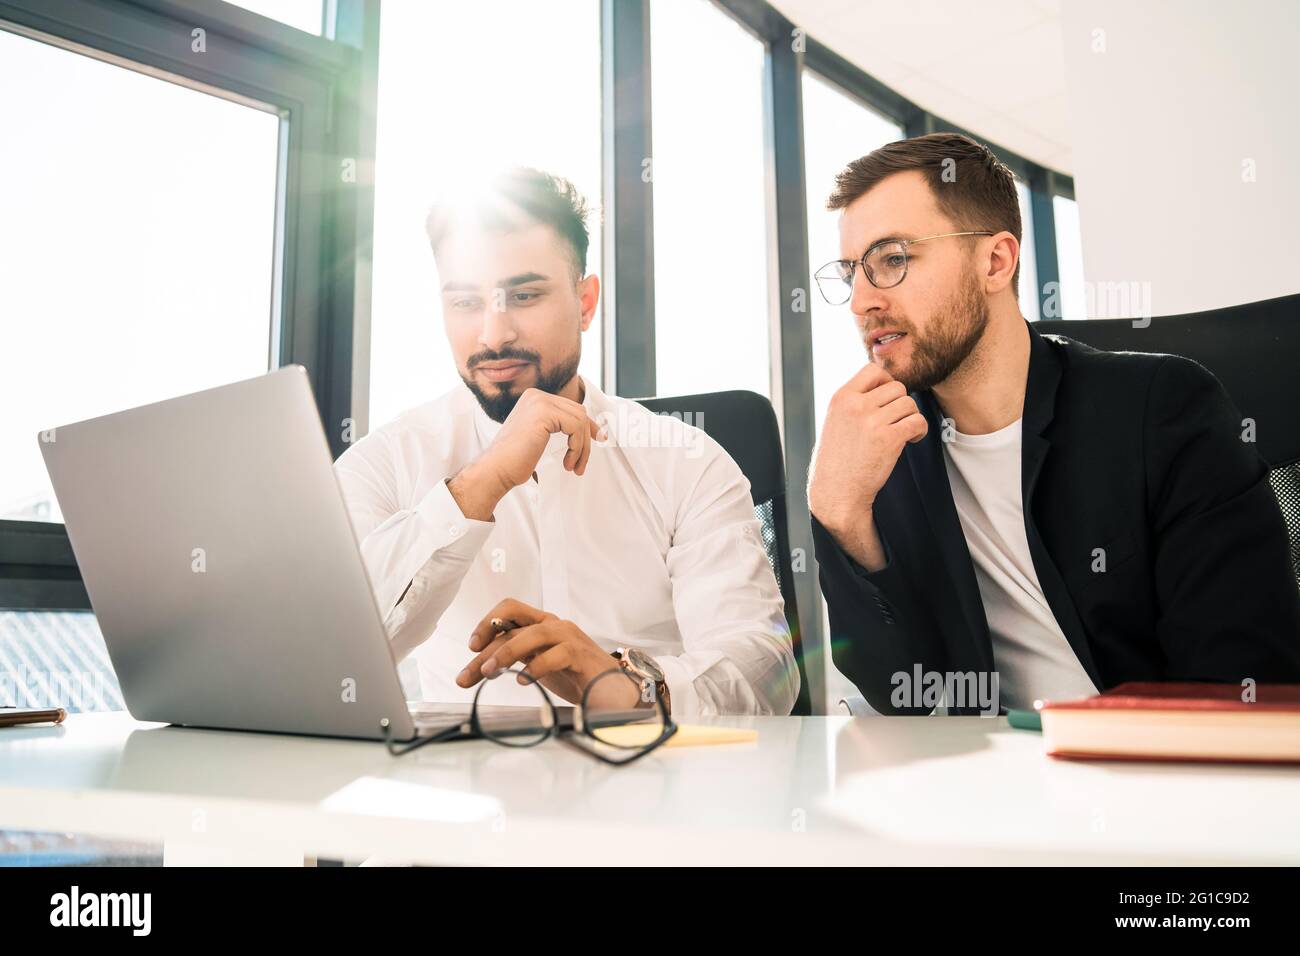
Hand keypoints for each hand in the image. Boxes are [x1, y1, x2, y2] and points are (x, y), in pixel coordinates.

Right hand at [448, 389, 604, 519]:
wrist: (496, 470)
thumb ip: (557, 426)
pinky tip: (567, 463)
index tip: (598, 439)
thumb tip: (589, 428)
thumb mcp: (538, 437)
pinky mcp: (544, 413)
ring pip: (580, 420)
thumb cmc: (514, 460)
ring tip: (573, 466)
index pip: (571, 407)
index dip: (588, 425)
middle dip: (586, 439)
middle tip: (582, 463)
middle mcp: (536, 395)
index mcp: (534, 399)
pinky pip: (576, 427)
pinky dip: (577, 447)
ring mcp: (539, 402)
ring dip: (582, 447)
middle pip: (579, 412)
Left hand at [455, 599, 635, 707]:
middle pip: (513, 622)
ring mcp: (569, 637)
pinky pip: (555, 655)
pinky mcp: (581, 654)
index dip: (486, 624)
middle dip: (486, 648)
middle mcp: (554, 625)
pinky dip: (536, 668)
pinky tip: (523, 681)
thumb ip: (518, 657)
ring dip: (505, 653)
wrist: (614, 690)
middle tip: (468, 673)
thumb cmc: (576, 676)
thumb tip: (482, 663)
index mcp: (542, 624)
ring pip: (531, 634)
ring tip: (488, 673)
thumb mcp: (539, 664)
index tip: (471, 648)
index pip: (508, 611)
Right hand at [808, 364, 926, 561]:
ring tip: (902, 433)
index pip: (873, 370)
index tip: (886, 401)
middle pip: (897, 387)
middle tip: (896, 422)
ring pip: (909, 404)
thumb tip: (883, 386)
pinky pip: (917, 421)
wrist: (836, 493)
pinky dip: (919, 430)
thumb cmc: (836, 461)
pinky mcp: (889, 439)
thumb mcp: (835, 422)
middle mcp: (856, 406)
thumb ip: (854, 403)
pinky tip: (910, 440)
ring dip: (910, 418)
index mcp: (841, 398)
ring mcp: (872, 421)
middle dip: (901, 404)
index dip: (886, 382)